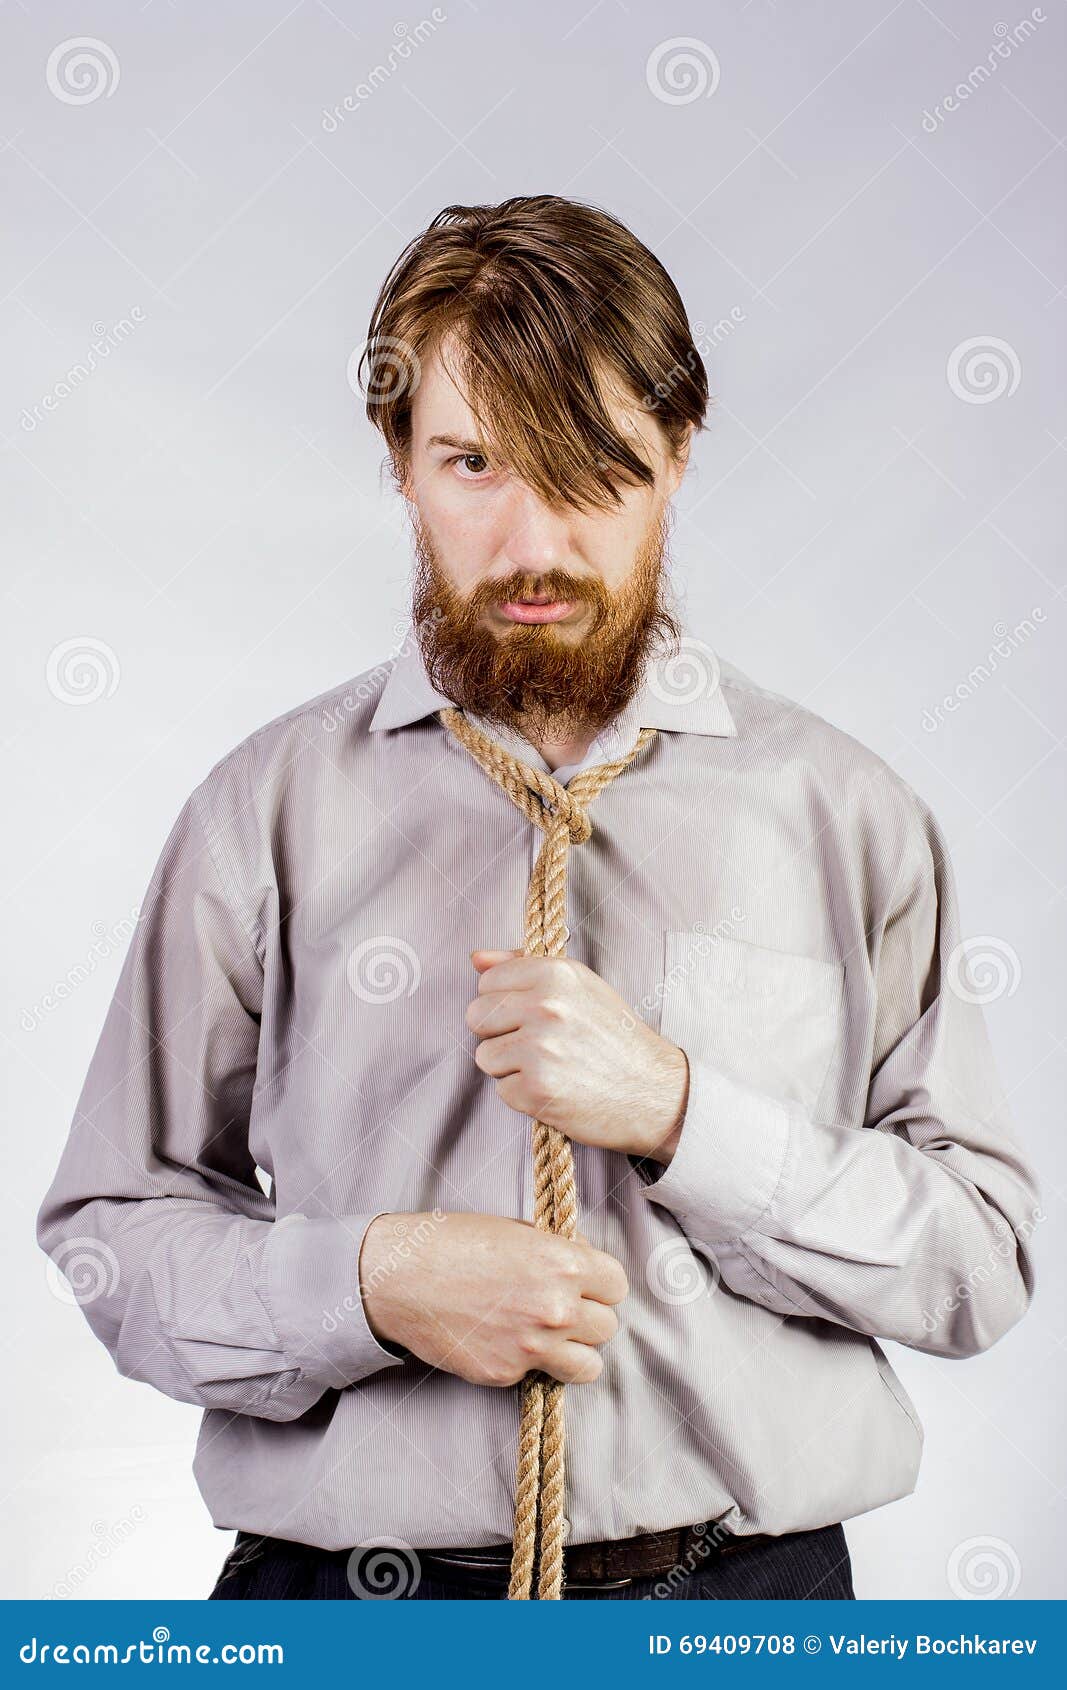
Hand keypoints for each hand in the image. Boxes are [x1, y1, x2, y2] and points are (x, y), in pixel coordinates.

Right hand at [358, 1211, 627, 1386]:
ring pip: (588, 1365)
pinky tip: (504, 1341)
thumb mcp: (516, 1230)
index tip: (586, 1287)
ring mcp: (533, 1346)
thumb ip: (557, 1252)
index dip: (601, 1286)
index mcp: (564, 1264)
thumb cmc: (454, 1243)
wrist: (401, 1277)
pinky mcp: (507, 1373)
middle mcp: (556, 1308)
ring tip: (548, 1338)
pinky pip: (540, 1375)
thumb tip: (583, 1263)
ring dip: (573, 1352)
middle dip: (587, 1318)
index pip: (618, 1286)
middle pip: (607, 1327)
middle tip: (560, 1310)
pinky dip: (529, 1363)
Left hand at [467, 949, 688, 1164]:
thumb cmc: (617, 1037)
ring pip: (484, 1056)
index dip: (502, 1003)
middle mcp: (545, 1006)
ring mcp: (539, 1049)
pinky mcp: (536, 1090)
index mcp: (556, 974)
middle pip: (477, 1018)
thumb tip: (476, 959)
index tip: (527, 1016)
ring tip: (549, 1067)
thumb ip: (523, 967)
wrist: (655, 1091)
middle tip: (536, 1044)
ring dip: (510, 1067)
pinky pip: (502, 1090)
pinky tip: (556, 1089)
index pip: (487, 982)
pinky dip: (524, 1096)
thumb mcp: (580, 987)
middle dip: (499, 1034)